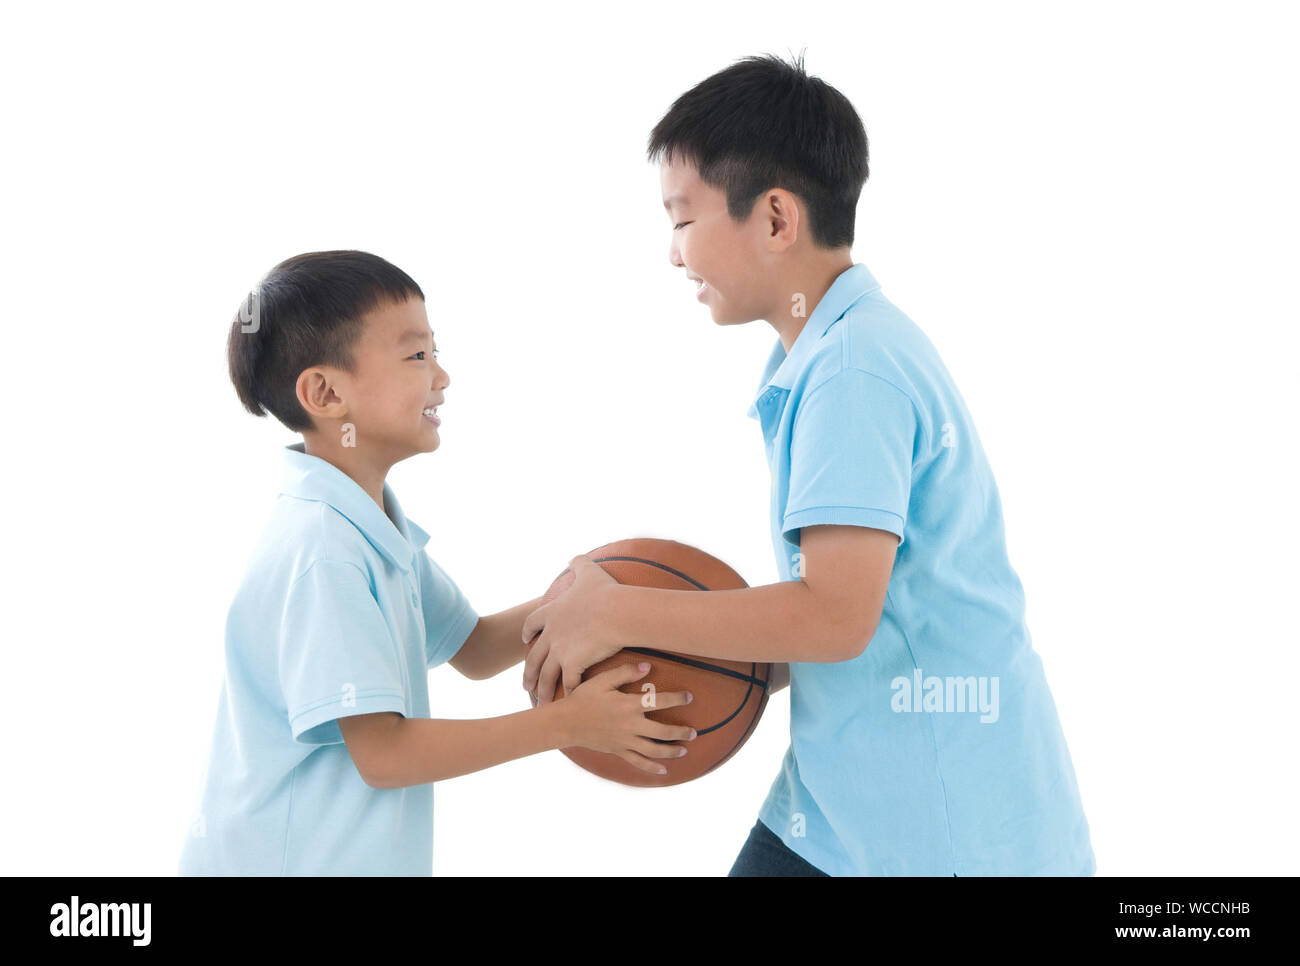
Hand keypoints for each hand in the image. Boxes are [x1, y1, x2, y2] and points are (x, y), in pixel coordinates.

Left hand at [521, 554, 622, 703]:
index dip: (528, 633)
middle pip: (534, 657)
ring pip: (546, 676)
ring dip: (543, 691)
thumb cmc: (607, 592)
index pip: (532, 624)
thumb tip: (574, 558)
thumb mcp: (589, 572)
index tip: (525, 642)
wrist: (617, 612)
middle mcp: (552, 634)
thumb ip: (579, 563)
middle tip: (525, 684)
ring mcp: (560, 651)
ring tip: (540, 704)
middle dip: (529, 672)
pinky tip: (567, 705)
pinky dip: (567, 696)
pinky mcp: (573, 665)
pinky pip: (568, 685)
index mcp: (553, 613)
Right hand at [558, 661, 695, 775]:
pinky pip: (638, 762)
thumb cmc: (584, 698)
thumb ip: (626, 672)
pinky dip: (652, 767)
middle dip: (680, 732)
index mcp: (629, 705)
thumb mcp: (603, 680)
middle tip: (694, 732)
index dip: (677, 699)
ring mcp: (625, 740)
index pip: (659, 701)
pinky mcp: (618, 751)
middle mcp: (631, 725)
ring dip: (671, 751)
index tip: (689, 697)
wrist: (566, 722)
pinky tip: (664, 771)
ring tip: (683, 750)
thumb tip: (648, 667)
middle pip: (663, 731)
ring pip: (654, 750)